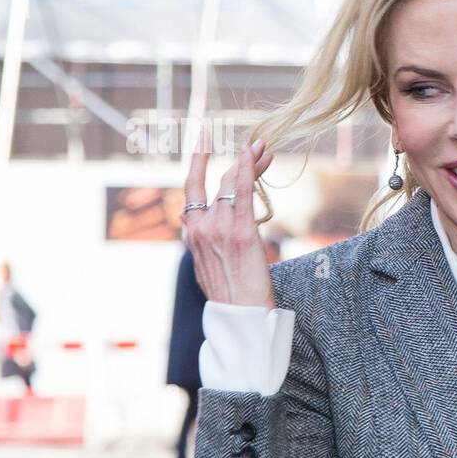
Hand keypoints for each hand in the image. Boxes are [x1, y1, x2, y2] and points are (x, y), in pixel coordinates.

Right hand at [183, 131, 276, 307]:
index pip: (191, 190)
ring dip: (250, 163)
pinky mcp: (239, 232)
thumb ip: (204, 241)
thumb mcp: (207, 265)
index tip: (204, 142)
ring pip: (231, 185)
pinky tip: (253, 156)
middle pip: (218, 183)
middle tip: (257, 146)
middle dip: (238, 161)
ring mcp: (218, 229)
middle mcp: (200, 227)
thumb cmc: (232, 295)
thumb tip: (200, 225)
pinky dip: (246, 171)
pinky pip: (241, 194)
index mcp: (192, 234)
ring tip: (265, 149)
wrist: (240, 315)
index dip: (197, 163)